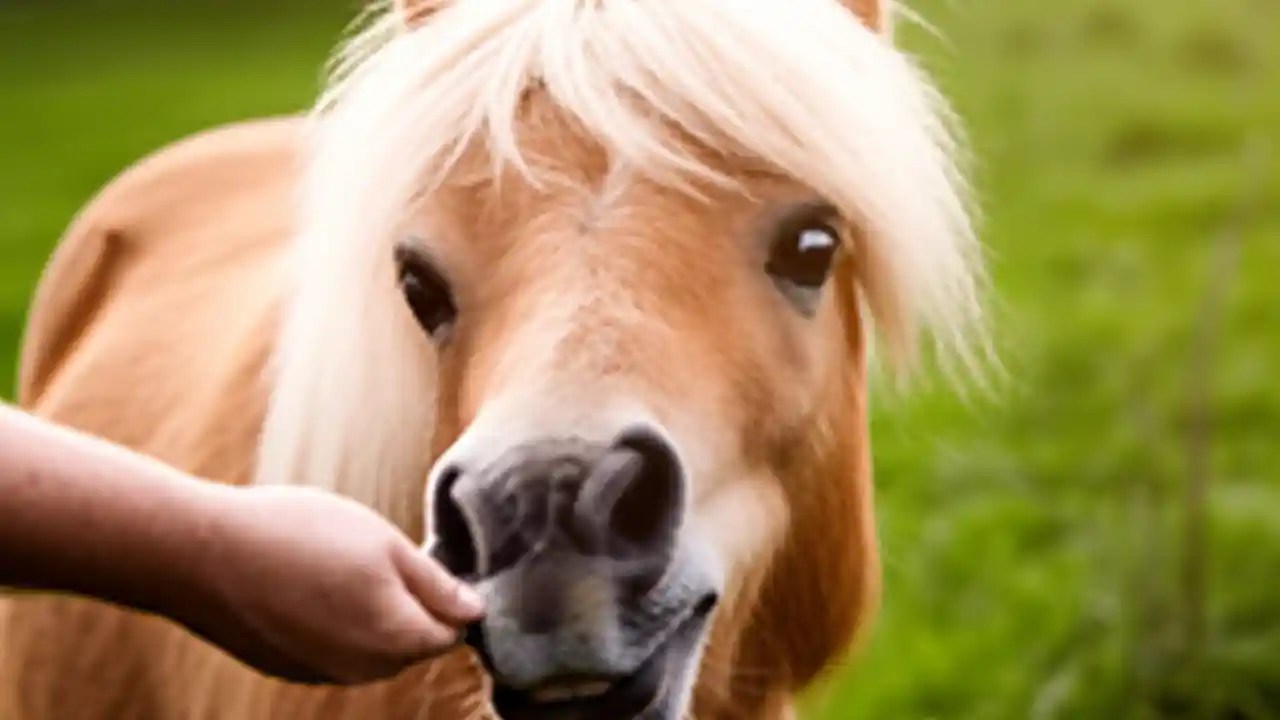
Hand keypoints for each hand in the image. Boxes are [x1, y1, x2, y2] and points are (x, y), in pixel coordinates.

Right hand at [177, 485, 484, 684]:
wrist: (201, 554)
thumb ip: (435, 584)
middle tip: (373, 554)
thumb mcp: (383, 542)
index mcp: (398, 640)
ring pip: (369, 648)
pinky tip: (302, 583)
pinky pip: (330, 649)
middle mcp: (364, 670)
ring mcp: (321, 674)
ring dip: (367, 614)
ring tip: (332, 564)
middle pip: (410, 644)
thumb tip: (474, 611)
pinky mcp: (286, 668)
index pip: (450, 632)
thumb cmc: (299, 535)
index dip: (446, 596)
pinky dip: (328, 621)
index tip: (422, 560)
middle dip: (406, 606)